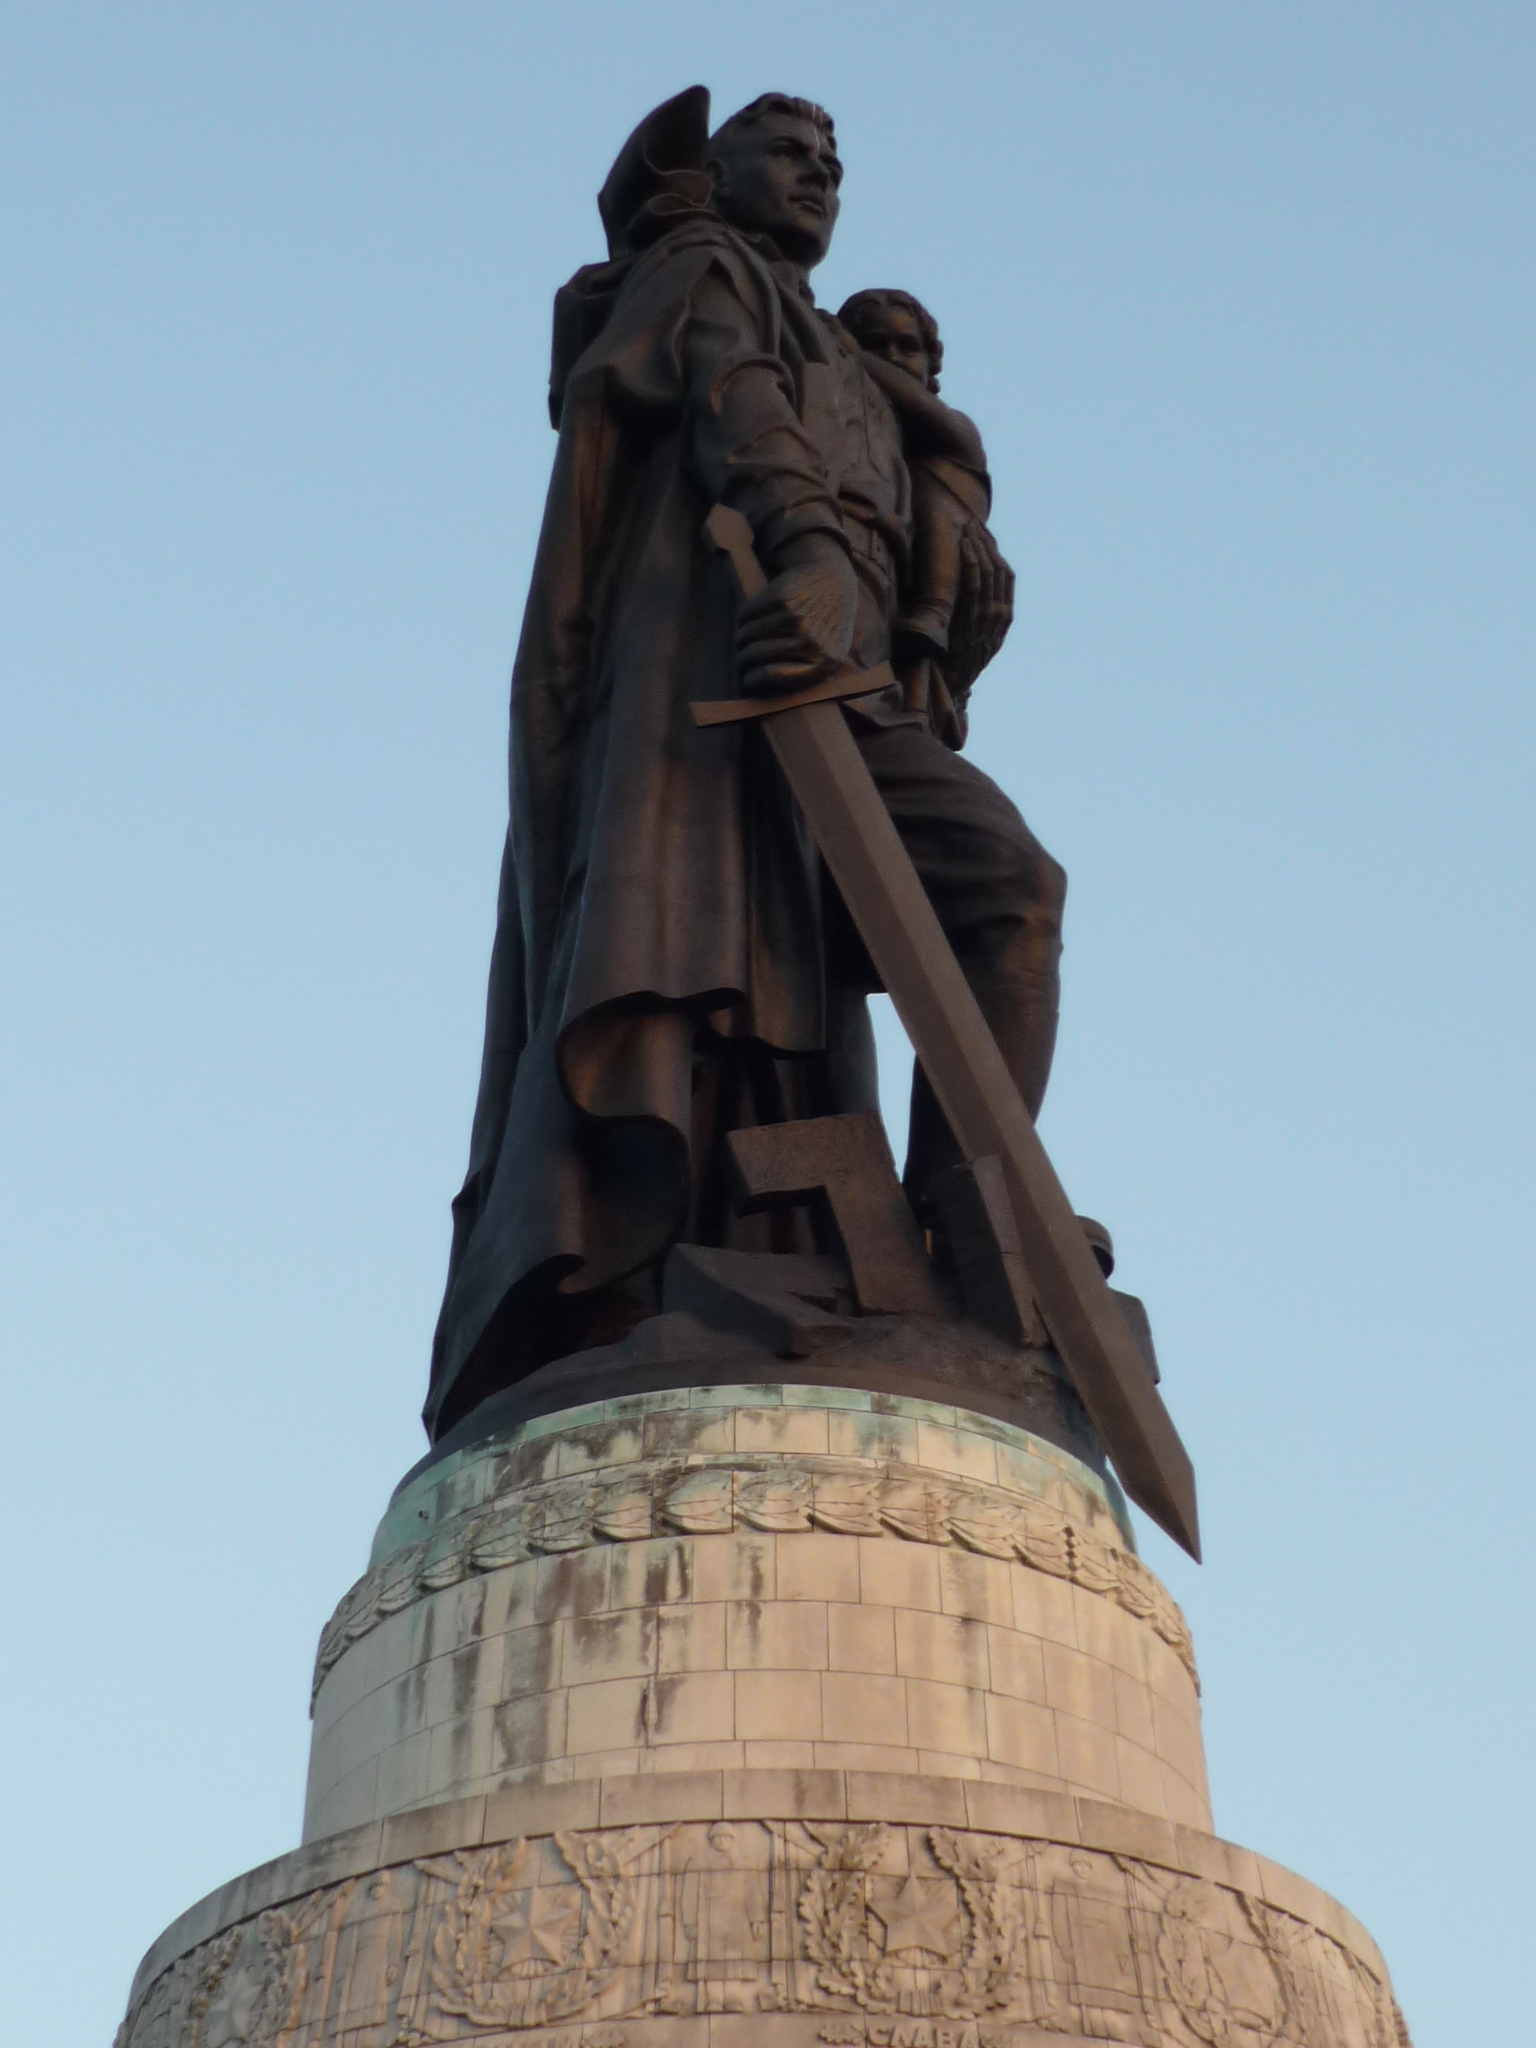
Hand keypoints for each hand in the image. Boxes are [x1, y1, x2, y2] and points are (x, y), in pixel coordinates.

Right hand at [735, 534, 857, 694]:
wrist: (832, 582)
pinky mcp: (781, 597)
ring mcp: (795, 618)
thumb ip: (803, 677)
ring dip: (741, 638)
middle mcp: (809, 641)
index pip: (772, 676)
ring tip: (747, 637)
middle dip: (742, 659)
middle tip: (741, 659)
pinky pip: (746, 615)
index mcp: (823, 664)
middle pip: (755, 655)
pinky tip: (755, 616)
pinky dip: (744, 618)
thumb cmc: (825, 628)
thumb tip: (758, 693)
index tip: (746, 679)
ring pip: (746, 634)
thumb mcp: (827, 657)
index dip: (753, 680)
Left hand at [945, 522, 1014, 693]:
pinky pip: (974, 584)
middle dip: (986, 543)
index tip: (983, 535)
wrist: (955, 681)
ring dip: (978, 546)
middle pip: (999, 568)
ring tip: (967, 527)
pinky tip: (964, 545)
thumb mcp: (976, 634)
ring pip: (989, 572)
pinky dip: (970, 561)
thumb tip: (970, 593)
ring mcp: (988, 616)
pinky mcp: (972, 619)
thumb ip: (978, 613)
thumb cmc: (960, 657)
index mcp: (1005, 615)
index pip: (1006, 576)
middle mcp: (1001, 614)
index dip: (996, 553)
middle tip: (972, 523)